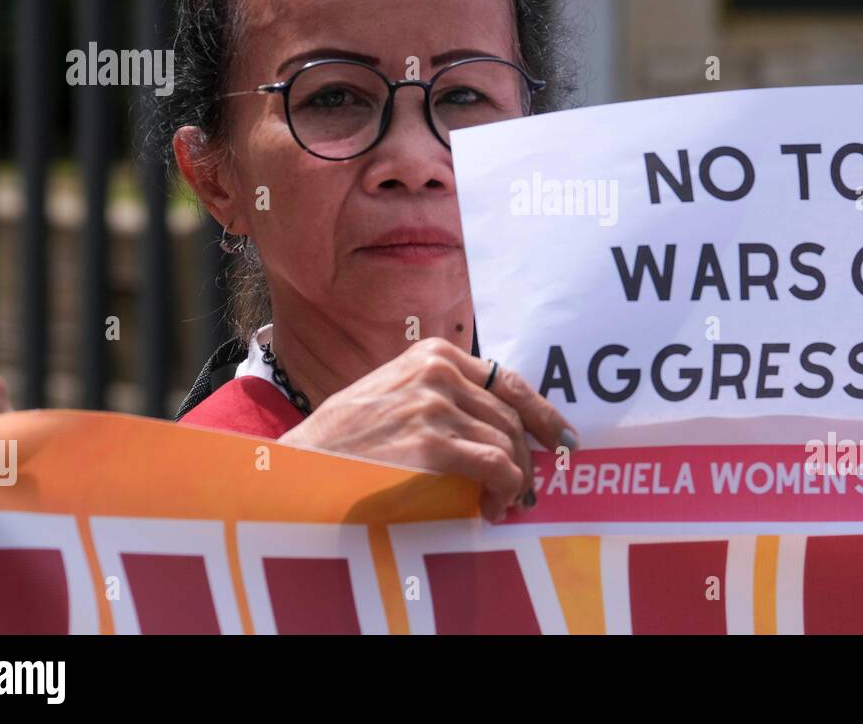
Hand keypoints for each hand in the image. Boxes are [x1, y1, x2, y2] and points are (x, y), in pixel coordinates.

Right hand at [277, 337, 576, 522]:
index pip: (507, 381)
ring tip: (502, 503)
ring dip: (515, 480)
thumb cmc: (343, 440)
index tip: (562, 437)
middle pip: (512, 416)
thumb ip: (439, 395)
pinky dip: (505, 490)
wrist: (301, 466)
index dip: (542, 412)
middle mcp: (438, 372)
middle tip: (527, 490)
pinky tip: (492, 507)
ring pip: (508, 443)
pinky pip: (497, 467)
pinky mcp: (433, 444)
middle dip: (527, 457)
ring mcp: (436, 406)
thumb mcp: (392, 393)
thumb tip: (497, 425)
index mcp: (433, 354)